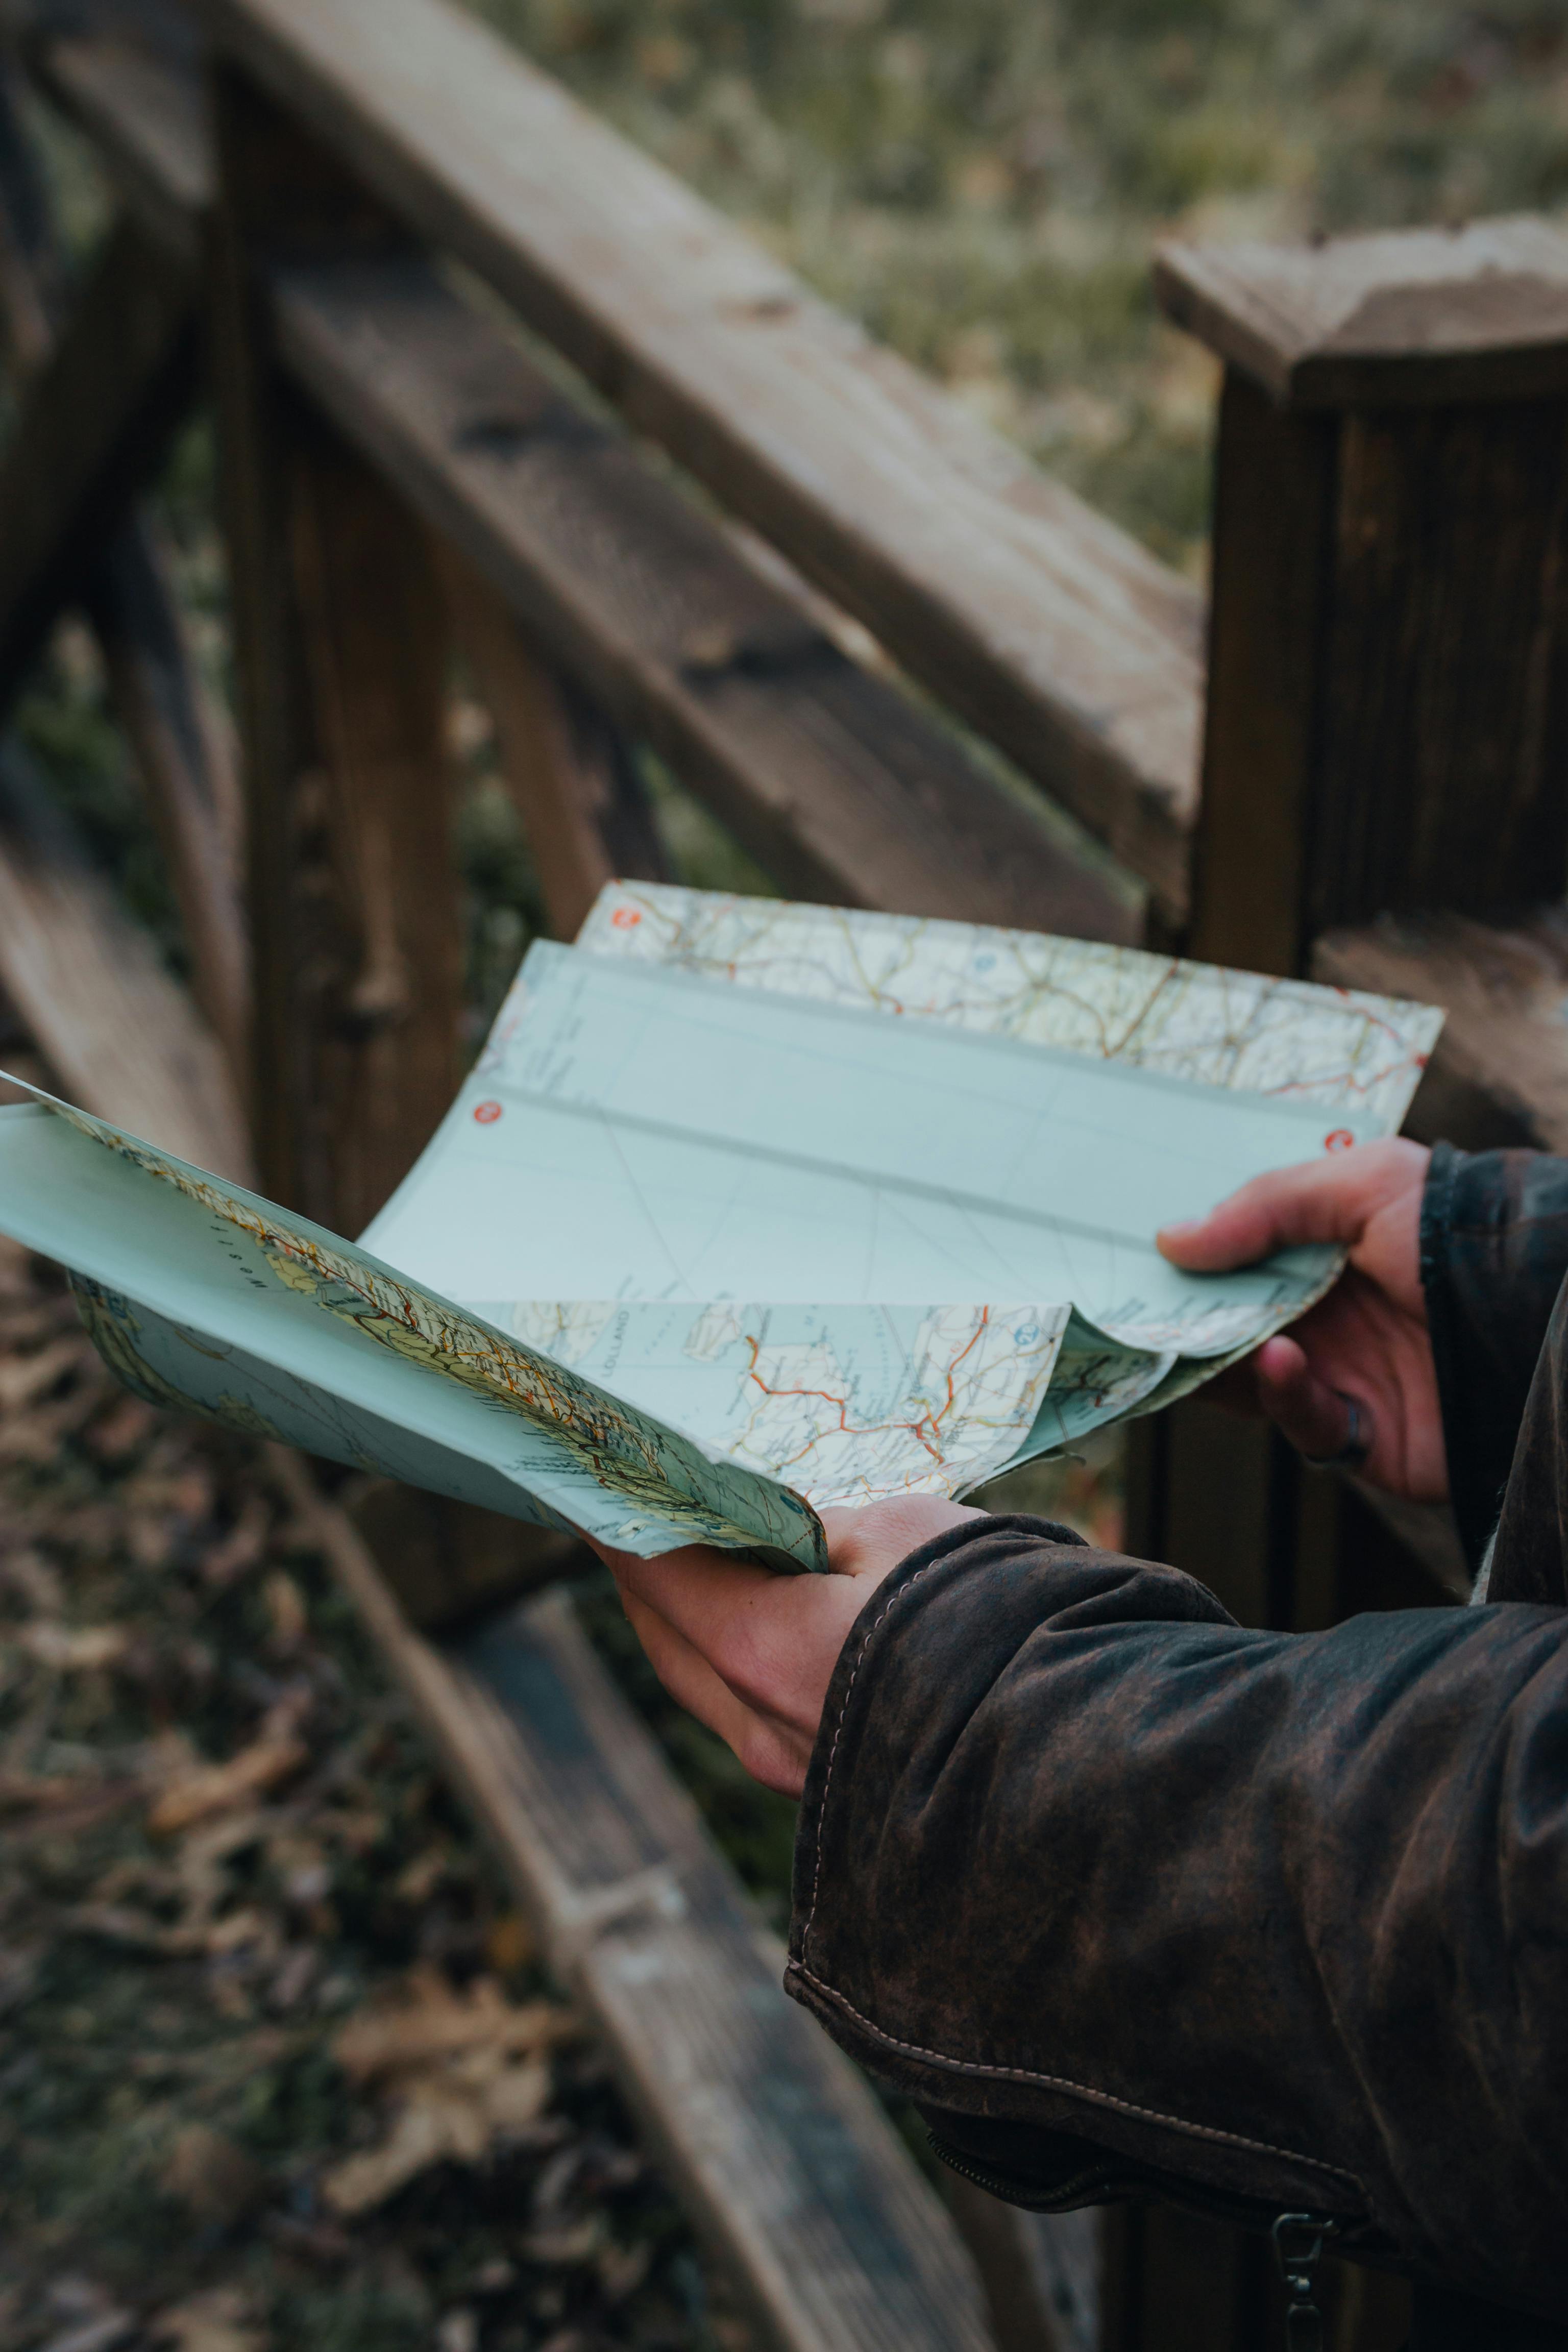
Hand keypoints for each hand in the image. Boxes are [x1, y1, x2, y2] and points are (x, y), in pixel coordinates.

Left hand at [589, 1495, 981, 1797]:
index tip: (594, 1473)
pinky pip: (752, 1712)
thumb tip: (771, 1520)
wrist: (1085, 1751)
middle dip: (644, 1566)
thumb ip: (818, 1523)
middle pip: (663, 1631)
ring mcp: (791, 1769)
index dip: (618, 1514)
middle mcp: (754, 1724)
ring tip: (699, 1553)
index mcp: (757, 1650)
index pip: (649, 1568)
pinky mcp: (830, 1791)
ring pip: (705, 1679)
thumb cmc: (997, 1619)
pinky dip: (740, 1656)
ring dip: (693, 1616)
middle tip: (636, 1507)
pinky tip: (768, 1616)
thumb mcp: (901, 1531)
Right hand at [1156, 1137, 1446, 1502]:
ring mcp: (1347, 1373)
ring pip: (1251, 1378)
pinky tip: (1282, 1362)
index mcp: (1332, 1248)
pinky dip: (1284, 1394)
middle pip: (1233, 1319)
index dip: (1191, 1258)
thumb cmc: (1456, 1230)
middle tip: (1129, 1308)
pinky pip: (1305, 1422)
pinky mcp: (1364, 1433)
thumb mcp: (1365, 1184)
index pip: (1243, 1255)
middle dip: (1183, 1316)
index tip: (1137, 1256)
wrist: (1536, 1318)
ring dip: (1221, 1358)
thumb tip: (1172, 1239)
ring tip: (1196, 1335)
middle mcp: (1334, 1311)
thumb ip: (1266, 1205)